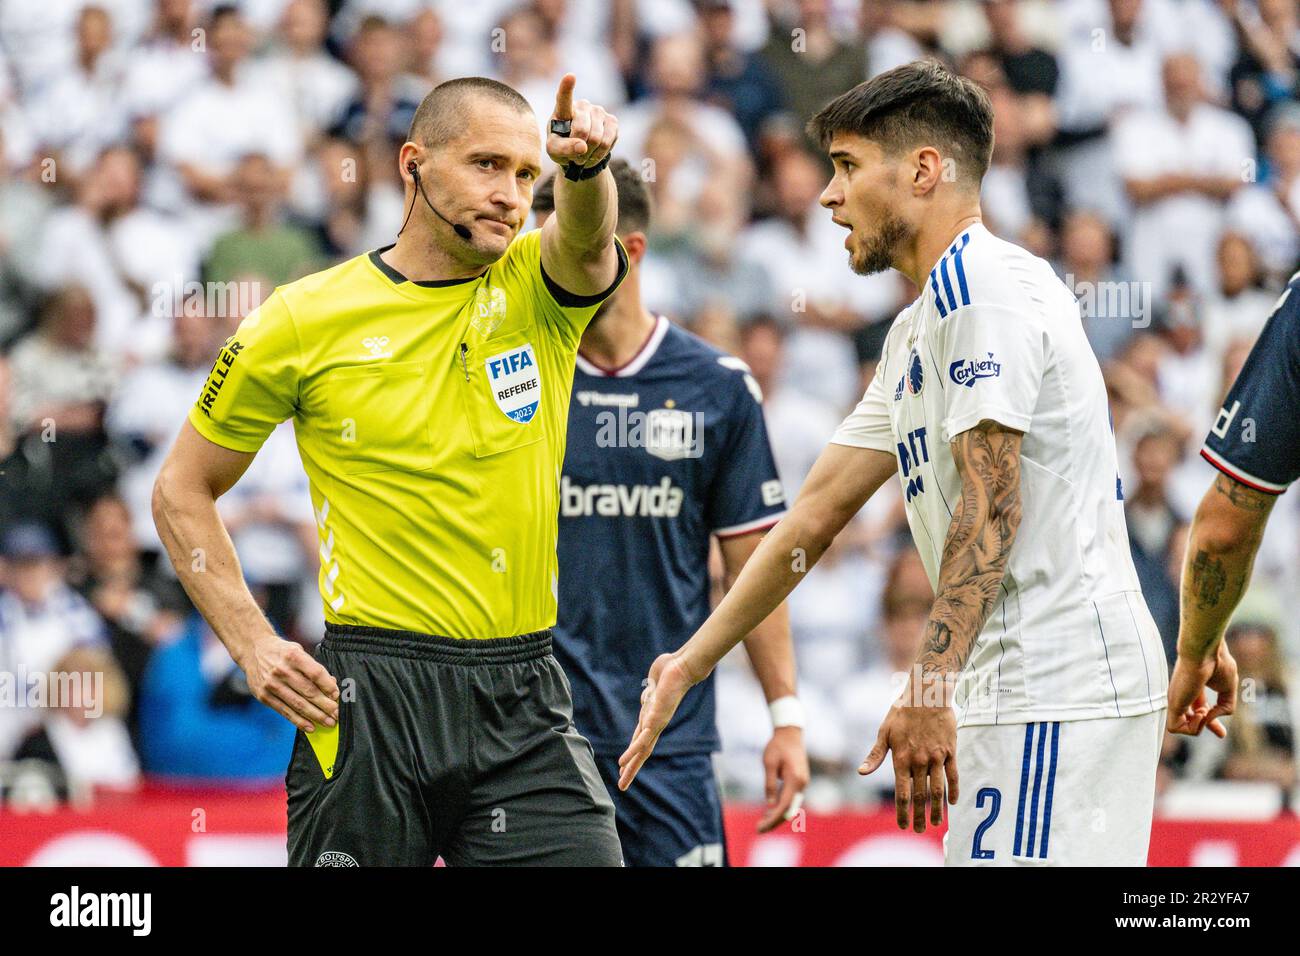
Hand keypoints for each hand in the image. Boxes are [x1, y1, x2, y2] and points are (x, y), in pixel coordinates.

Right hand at [240, 634, 339, 732]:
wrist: (253, 651)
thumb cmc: (282, 652)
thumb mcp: (298, 651)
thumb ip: (314, 668)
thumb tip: (331, 685)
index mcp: (293, 656)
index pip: (315, 673)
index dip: (328, 686)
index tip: (337, 696)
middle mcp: (281, 670)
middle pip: (308, 691)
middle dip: (325, 705)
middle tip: (337, 714)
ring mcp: (271, 684)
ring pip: (298, 704)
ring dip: (316, 716)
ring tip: (329, 722)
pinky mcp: (264, 696)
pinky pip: (284, 711)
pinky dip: (299, 721)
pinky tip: (310, 727)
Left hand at [547, 73, 617, 170]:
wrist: (579, 151)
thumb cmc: (562, 146)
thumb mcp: (554, 151)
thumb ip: (563, 149)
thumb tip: (583, 147)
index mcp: (563, 109)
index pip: (564, 97)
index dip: (567, 87)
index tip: (570, 76)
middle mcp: (582, 105)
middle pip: (582, 131)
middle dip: (579, 150)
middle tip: (575, 156)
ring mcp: (599, 111)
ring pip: (597, 139)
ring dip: (590, 155)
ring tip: (584, 156)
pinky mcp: (612, 121)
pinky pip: (608, 142)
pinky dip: (601, 154)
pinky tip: (595, 152)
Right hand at [618, 652, 697, 789]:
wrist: (683, 666)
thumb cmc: (671, 671)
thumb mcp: (653, 687)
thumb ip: (649, 695)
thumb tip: (646, 698)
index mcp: (652, 718)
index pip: (640, 742)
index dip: (632, 755)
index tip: (623, 768)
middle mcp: (654, 724)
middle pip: (641, 751)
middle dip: (631, 769)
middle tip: (622, 786)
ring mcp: (656, 723)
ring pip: (642, 750)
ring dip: (631, 767)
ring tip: (622, 781)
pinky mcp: (656, 719)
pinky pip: (642, 739)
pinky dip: (633, 751)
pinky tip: (623, 762)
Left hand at [757, 726, 809, 831]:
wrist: (790, 734)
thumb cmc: (777, 746)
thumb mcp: (769, 763)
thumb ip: (770, 785)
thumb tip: (770, 805)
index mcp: (795, 779)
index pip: (784, 806)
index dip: (772, 818)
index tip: (760, 826)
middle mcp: (802, 784)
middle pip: (790, 810)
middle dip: (775, 821)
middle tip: (759, 829)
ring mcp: (803, 783)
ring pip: (792, 806)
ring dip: (778, 815)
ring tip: (762, 822)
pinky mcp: (800, 782)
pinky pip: (792, 799)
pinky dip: (782, 807)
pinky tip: (770, 811)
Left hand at [860, 699, 957, 832]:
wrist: (926, 694)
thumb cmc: (901, 712)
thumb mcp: (884, 732)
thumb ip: (875, 756)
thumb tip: (861, 773)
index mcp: (901, 758)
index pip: (902, 792)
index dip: (902, 811)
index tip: (902, 825)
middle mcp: (919, 761)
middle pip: (920, 795)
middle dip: (919, 815)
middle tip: (919, 830)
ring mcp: (936, 757)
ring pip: (937, 789)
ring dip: (937, 808)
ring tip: (936, 823)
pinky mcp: (950, 751)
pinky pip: (953, 775)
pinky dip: (953, 790)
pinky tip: (952, 802)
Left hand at [1167, 641, 1237, 737]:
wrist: (1204, 652)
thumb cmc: (1217, 663)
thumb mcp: (1229, 687)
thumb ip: (1225, 706)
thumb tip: (1214, 717)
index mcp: (1195, 688)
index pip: (1198, 708)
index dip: (1210, 721)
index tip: (1221, 733)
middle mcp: (1183, 694)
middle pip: (1188, 718)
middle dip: (1203, 727)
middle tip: (1222, 734)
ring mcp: (1176, 699)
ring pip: (1178, 726)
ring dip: (1198, 727)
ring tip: (1204, 711)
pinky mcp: (1173, 703)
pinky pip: (1175, 727)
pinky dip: (1192, 728)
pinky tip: (1201, 713)